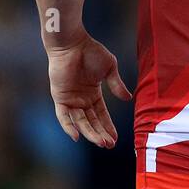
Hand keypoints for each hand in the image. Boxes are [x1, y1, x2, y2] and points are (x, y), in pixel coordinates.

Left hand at [45, 31, 131, 147]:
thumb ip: (116, 85)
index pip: (101, 115)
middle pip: (92, 121)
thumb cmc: (91, 52)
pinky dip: (68, 126)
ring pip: (80, 122)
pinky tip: (77, 136)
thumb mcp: (110, 69)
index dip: (108, 126)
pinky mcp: (60, 97)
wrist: (73, 43)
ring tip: (101, 142)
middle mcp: (81, 99)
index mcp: (93, 94)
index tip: (116, 138)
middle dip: (101, 133)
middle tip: (110, 145)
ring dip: (90, 132)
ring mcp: (70, 99)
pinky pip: (63, 116)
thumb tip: (128, 99)